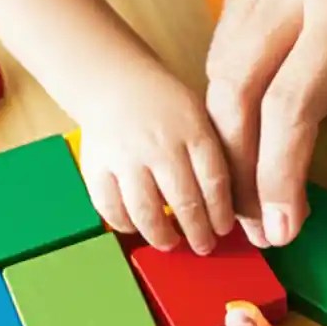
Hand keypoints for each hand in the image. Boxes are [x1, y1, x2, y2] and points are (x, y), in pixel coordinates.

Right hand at [78, 70, 233, 253]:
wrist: (112, 80)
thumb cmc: (164, 103)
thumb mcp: (200, 115)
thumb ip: (213, 154)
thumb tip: (230, 204)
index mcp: (193, 131)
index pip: (215, 183)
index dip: (222, 214)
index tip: (224, 229)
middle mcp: (160, 146)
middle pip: (185, 203)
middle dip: (198, 233)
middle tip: (203, 246)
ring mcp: (126, 158)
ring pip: (147, 213)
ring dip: (162, 237)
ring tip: (171, 242)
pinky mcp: (96, 167)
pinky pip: (111, 209)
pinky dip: (126, 225)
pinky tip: (138, 227)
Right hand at [205, 0, 326, 246]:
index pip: (289, 110)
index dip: (278, 178)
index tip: (282, 226)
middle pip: (233, 97)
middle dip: (235, 169)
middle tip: (252, 220)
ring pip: (217, 67)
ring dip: (225, 131)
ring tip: (247, 180)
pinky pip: (225, 35)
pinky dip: (228, 85)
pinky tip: (247, 116)